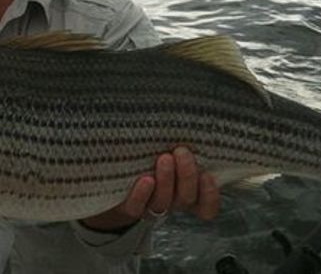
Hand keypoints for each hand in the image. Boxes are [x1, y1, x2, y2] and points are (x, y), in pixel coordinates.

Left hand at [81, 146, 219, 231]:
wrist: (110, 181)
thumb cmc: (145, 155)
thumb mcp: (163, 148)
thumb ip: (176, 142)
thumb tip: (191, 113)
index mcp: (184, 192)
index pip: (205, 206)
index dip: (210, 195)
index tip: (208, 175)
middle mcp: (170, 202)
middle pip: (186, 198)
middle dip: (187, 175)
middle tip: (182, 152)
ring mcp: (149, 206)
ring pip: (164, 202)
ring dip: (167, 180)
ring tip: (164, 158)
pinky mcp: (128, 207)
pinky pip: (137, 206)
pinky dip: (142, 194)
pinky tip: (145, 180)